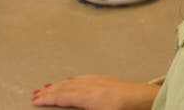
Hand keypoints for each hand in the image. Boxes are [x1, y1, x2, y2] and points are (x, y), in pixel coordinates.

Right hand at [32, 75, 159, 109]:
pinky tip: (73, 79)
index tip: (36, 99)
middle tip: (36, 93)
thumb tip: (70, 106)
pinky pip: (85, 77)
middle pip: (66, 88)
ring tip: (48, 86)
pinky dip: (74, 79)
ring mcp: (101, 81)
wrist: (148, 100)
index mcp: (90, 97)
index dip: (48, 98)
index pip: (63, 97)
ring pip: (74, 81)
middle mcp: (93, 86)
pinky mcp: (108, 80)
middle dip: (49, 90)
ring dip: (59, 84)